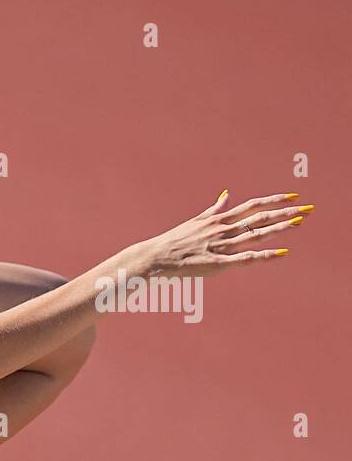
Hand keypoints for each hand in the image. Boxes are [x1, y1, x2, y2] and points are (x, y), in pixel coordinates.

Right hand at [132, 190, 311, 276]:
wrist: (154, 257)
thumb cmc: (173, 241)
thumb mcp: (194, 221)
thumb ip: (213, 210)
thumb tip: (226, 196)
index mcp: (218, 220)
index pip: (252, 206)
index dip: (274, 200)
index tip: (292, 196)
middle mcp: (222, 230)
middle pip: (259, 218)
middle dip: (285, 213)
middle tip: (307, 209)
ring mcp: (220, 246)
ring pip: (256, 234)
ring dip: (280, 229)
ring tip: (299, 223)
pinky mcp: (216, 264)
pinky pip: (245, 258)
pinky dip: (264, 255)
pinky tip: (281, 253)